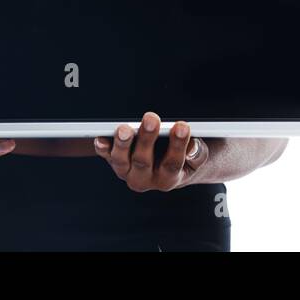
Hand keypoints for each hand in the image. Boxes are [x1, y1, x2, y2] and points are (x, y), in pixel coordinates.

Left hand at [92, 111, 207, 190]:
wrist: (170, 163)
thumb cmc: (184, 156)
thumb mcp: (198, 157)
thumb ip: (197, 154)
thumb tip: (192, 149)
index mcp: (168, 179)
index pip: (172, 164)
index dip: (177, 145)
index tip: (182, 126)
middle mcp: (145, 179)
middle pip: (143, 161)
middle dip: (147, 139)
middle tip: (151, 119)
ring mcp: (127, 171)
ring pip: (121, 161)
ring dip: (122, 144)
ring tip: (125, 129)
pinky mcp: (116, 161)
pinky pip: (106, 156)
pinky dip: (103, 148)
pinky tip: (101, 138)